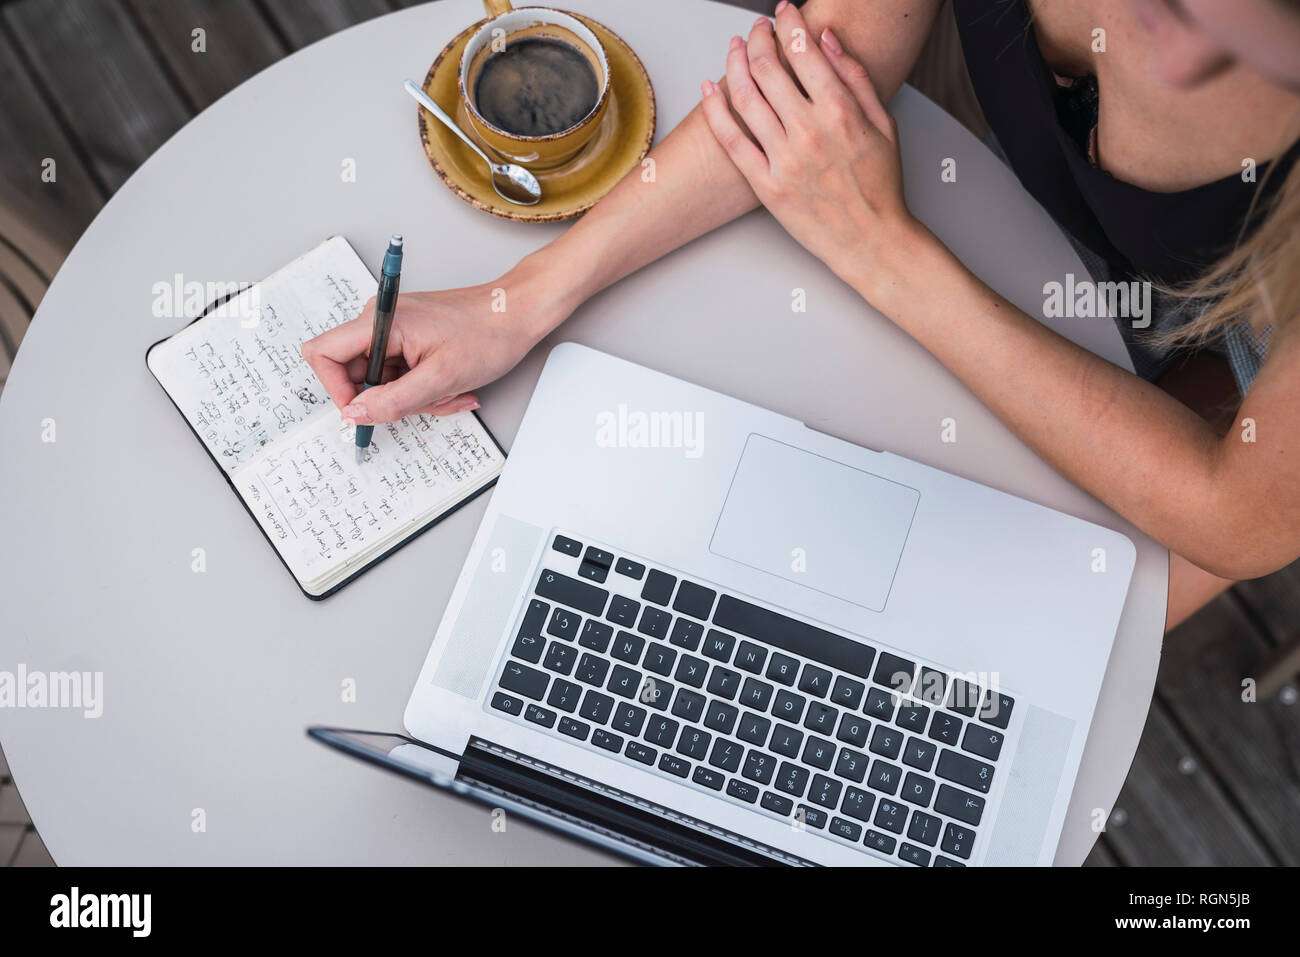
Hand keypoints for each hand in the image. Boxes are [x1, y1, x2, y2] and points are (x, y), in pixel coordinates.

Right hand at [302, 280, 548, 423]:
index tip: (363, 410)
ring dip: (415, 397)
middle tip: (426, 402)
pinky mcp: (411, 338)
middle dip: (390, 399)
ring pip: (384, 379)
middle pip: (357, 374)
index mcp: (382, 322)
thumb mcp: (441, 378)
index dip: (336, 389)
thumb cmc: (489, 334)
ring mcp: (396, 330)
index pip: (323, 354)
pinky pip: (403, 373)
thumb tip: (353, 413)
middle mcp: (382, 321)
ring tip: (450, 392)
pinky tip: (453, 386)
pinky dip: (425, 388)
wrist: (519, 312)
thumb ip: (392, 400)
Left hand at [699, 4, 915, 292]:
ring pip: (745, 97)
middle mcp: (808, 132)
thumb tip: (828, 41)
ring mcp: (783, 159)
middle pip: (767, 67)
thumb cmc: (880, 187)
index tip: (784, 12)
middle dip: (759, 38)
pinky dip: (715, 110)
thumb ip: (856, 78)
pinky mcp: (765, 184)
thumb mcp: (884, 124)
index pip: (803, 51)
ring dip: (735, 63)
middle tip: (758, 29)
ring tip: (736, 48)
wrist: (871, 240)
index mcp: (840, 112)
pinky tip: (710, 90)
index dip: (789, 23)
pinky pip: (731, 140)